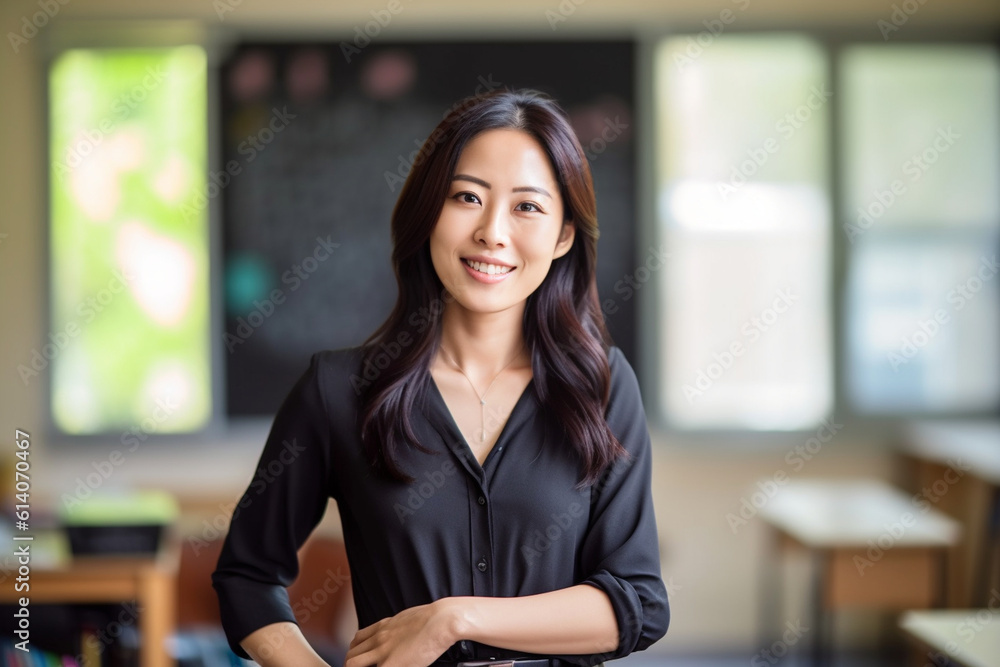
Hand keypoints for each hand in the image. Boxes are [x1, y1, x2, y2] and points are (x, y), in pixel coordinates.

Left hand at [345, 599, 461, 666]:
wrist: (442, 620)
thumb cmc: (435, 619)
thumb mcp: (410, 619)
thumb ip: (399, 628)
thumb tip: (402, 635)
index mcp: (384, 626)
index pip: (358, 639)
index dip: (356, 651)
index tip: (361, 659)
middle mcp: (379, 638)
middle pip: (351, 653)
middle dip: (351, 664)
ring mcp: (382, 651)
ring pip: (351, 663)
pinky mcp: (390, 664)